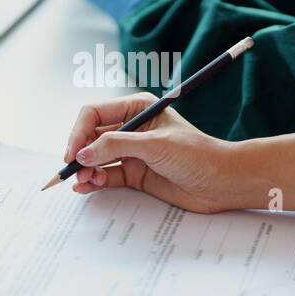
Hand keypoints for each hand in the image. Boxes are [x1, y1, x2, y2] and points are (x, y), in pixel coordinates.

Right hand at [64, 92, 262, 212]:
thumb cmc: (198, 154)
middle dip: (79, 151)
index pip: (94, 113)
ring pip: (95, 158)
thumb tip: (83, 153)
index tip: (73, 152)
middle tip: (72, 169)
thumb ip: (117, 145)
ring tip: (83, 181)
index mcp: (137, 108)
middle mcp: (131, 128)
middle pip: (91, 136)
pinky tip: (86, 187)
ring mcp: (131, 152)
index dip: (79, 132)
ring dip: (85, 168)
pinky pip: (105, 175)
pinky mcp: (134, 174)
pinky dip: (93, 181)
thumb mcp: (155, 145)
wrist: (222, 182)